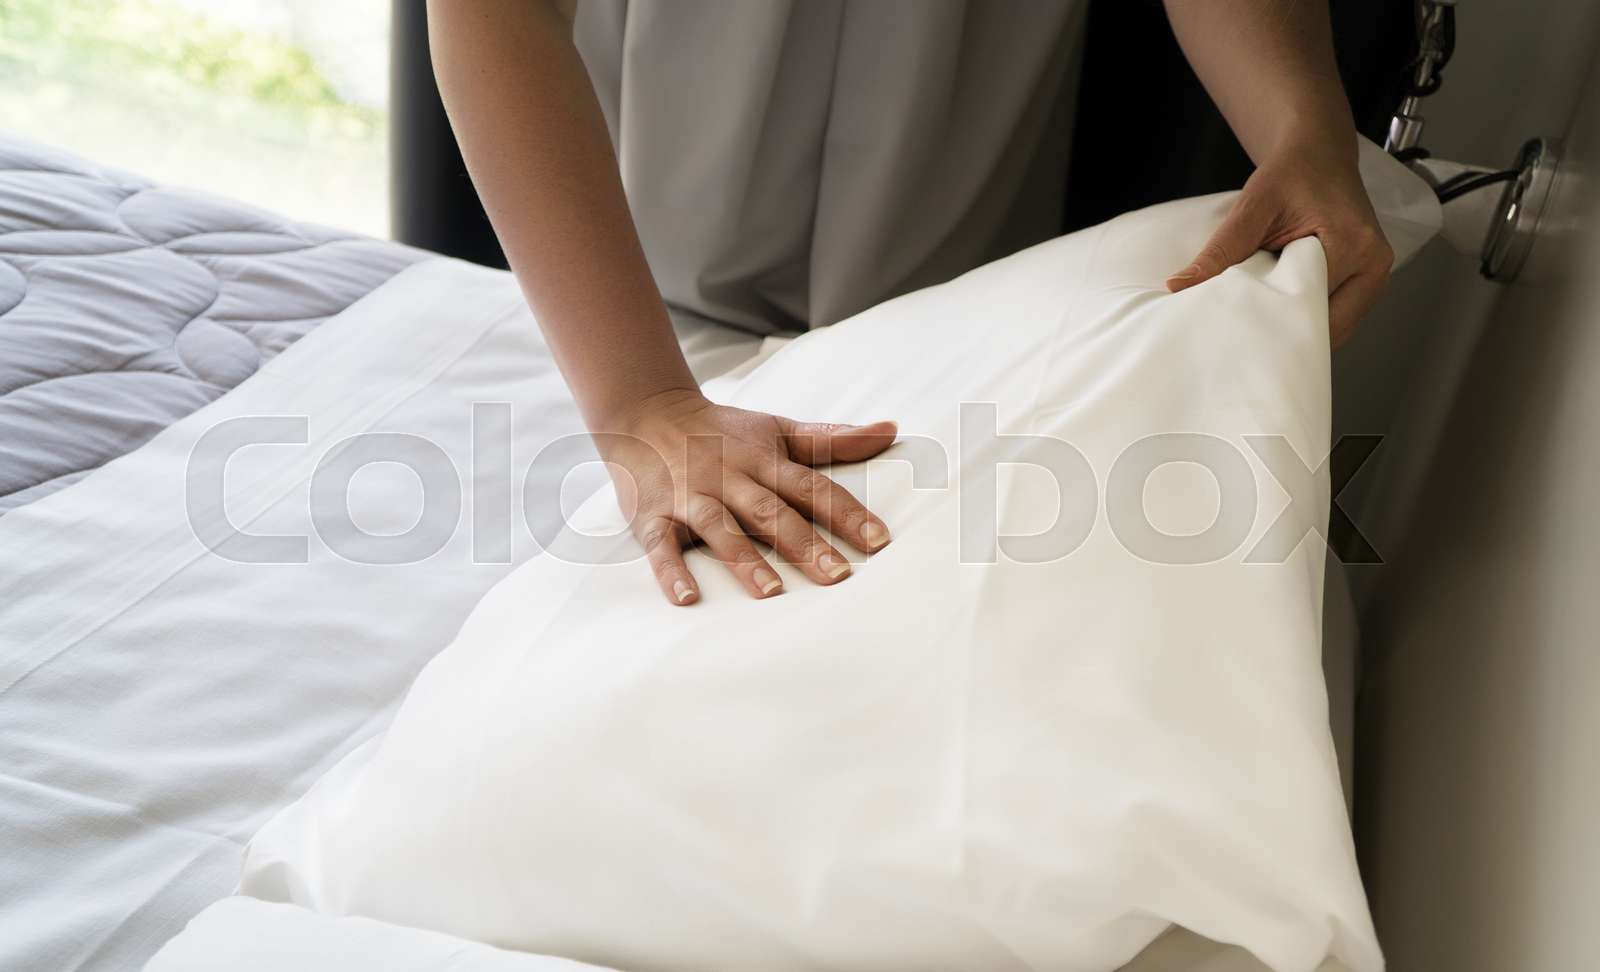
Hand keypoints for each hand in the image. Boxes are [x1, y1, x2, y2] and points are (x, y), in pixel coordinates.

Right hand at [600, 389, 896, 604]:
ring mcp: (691, 498)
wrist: (647, 413)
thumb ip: (833, 438)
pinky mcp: (654, 517)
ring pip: (722, 530)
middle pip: (771, 513)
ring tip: (773, 593)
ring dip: (745, 561)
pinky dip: (672, 572)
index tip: (879, 541)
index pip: (812, 488)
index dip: (846, 514)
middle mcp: (730, 478)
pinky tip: (687, 599)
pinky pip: (661, 547)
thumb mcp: (778, 428)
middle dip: (805, 544)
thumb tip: (891, 429)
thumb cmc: (723, 431)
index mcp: (764, 460)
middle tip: (838, 576)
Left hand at [1165, 140, 1393, 346]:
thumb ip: (1220, 250)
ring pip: (1335, 328)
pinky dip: (1308, 319)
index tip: (1235, 331)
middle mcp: (1374, 265)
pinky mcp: (1368, 280)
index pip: (1309, 306)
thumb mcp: (1252, 207)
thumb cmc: (1291, 174)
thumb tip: (1178, 286)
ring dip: (1299, 330)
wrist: (1318, 154)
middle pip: (1327, 327)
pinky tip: (1279, 316)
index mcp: (1353, 245)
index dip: (1271, 323)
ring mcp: (1375, 275)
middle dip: (1286, 335)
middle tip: (1243, 340)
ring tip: (1259, 328)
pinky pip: (1338, 316)